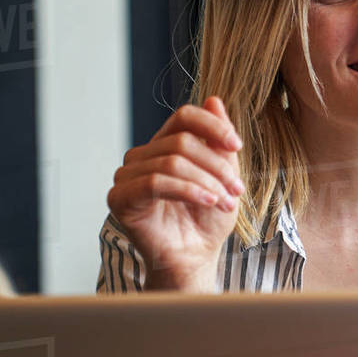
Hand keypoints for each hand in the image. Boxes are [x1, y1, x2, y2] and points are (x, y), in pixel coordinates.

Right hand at [107, 96, 244, 290]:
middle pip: (182, 141)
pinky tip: (208, 202)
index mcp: (164, 145)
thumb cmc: (207, 219)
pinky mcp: (120, 198)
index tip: (237, 146)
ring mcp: (127, 176)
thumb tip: (214, 99)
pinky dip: (188, 190)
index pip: (184, 116)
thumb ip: (218, 140)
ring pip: (172, 161)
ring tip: (226, 202)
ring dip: (207, 182)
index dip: (213, 126)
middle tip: (237, 190)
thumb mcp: (223, 175)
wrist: (196, 257)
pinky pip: (155, 182)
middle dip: (217, 166)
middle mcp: (142, 156)